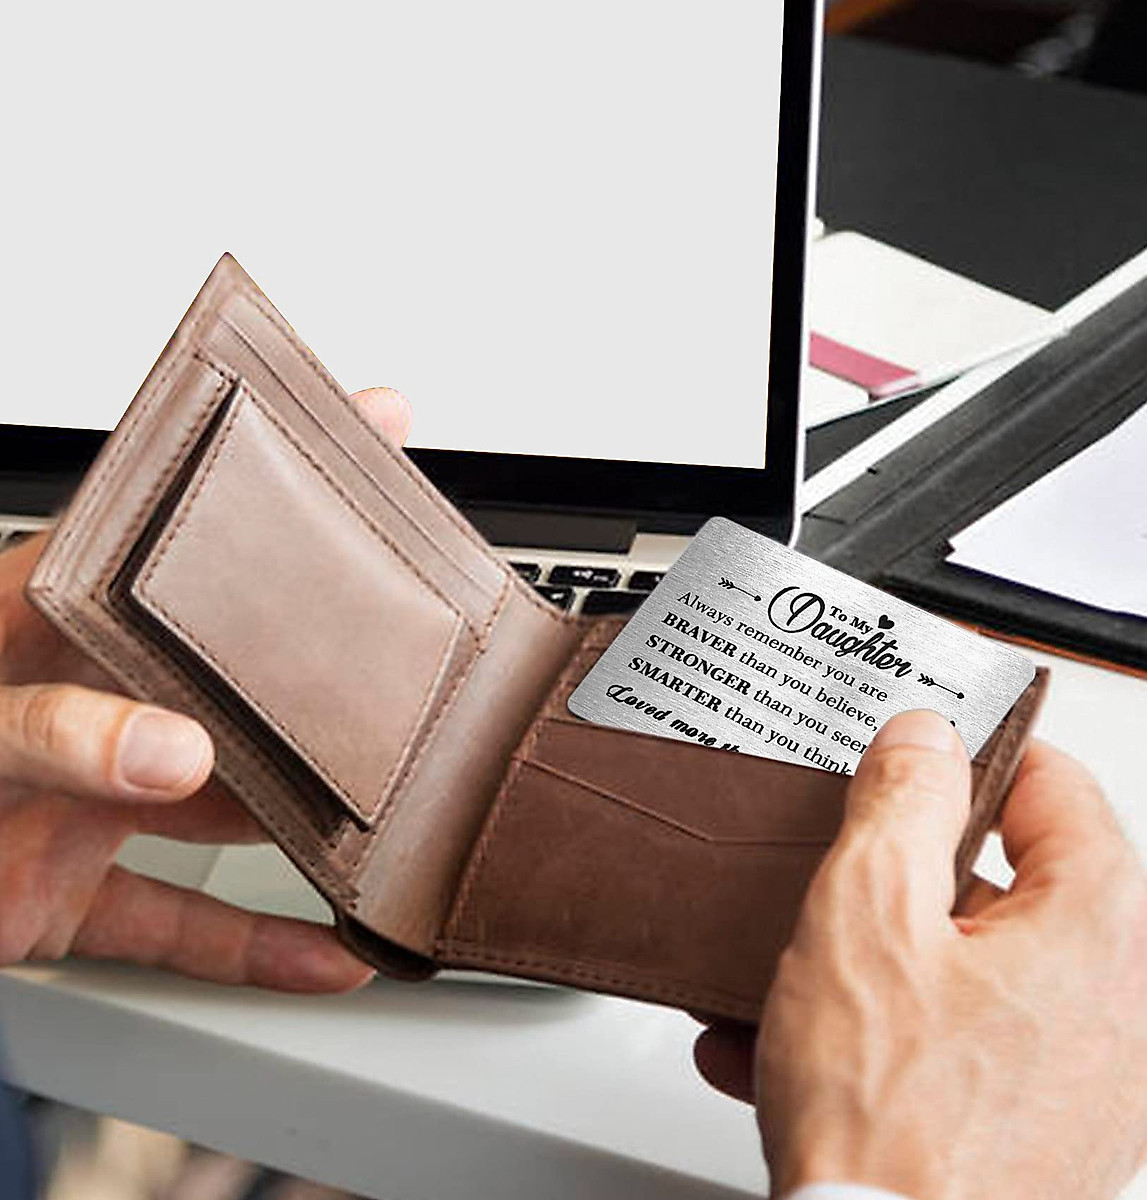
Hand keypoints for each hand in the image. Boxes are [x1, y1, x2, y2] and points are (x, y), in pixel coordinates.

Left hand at [0, 388, 410, 991]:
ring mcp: (85, 799)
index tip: (367, 417)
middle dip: (323, 667)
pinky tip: (326, 955)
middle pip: (234, 672)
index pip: (183, 521)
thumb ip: (50, 725)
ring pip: (228, 805)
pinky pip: (184, 923)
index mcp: (54, 616)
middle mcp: (89, 699)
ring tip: (392, 817)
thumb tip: (171, 748)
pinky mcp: (67, 894)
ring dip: (308, 823)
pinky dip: (256, 947)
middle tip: (412, 661)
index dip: (276, 465)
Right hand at [694, 710, 1146, 1199]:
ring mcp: (1096, 1077)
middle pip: (1011, 881)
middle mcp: (1126, 1001)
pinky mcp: (1055, 1134)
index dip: (969, 758)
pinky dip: (897, 1033)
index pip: (1053, 783)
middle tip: (839, 883)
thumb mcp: (866, 908)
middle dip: (907, 879)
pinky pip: (972, 1046)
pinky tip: (807, 1046)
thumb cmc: (888, 1119)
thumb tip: (926, 738)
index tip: (912, 763)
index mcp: (1104, 924)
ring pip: (979, 970)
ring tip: (795, 979)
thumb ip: (902, 798)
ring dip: (884, 965)